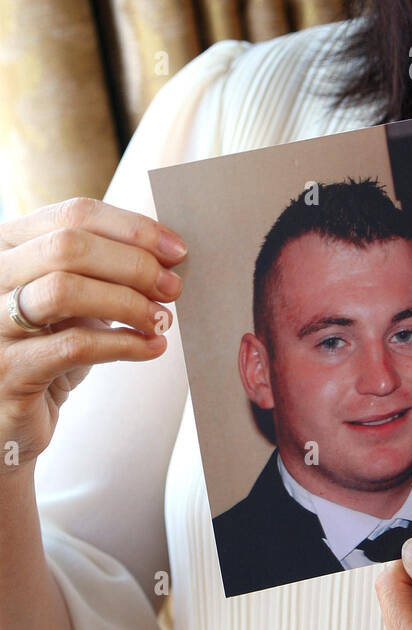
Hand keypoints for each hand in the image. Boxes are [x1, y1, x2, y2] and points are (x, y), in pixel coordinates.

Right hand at [0, 197, 186, 473]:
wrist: (13, 416)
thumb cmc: (49, 345)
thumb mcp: (74, 296)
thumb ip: (104, 267)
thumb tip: (168, 252)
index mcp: (8, 245)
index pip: (74, 213)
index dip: (133, 229)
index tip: (176, 250)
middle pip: (68, 246)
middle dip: (133, 264)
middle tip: (172, 287)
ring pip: (64, 290)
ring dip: (127, 302)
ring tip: (161, 319)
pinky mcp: (7, 369)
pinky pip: (73, 346)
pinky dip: (123, 344)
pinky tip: (151, 348)